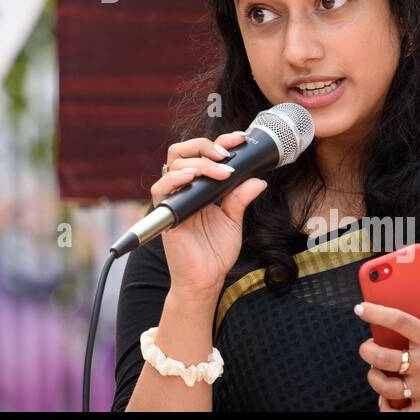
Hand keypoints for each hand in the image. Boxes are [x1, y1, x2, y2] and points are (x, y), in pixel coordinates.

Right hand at [151, 131, 267, 300]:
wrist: (205, 279)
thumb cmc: (215, 252)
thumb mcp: (233, 220)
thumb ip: (240, 197)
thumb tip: (258, 179)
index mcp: (200, 187)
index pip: (204, 155)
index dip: (219, 142)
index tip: (240, 139)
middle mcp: (184, 189)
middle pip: (182, 151)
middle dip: (204, 145)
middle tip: (225, 153)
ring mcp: (174, 199)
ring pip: (174, 164)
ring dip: (199, 162)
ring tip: (219, 171)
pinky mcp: (165, 213)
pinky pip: (161, 188)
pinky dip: (175, 179)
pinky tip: (192, 178)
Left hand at [355, 290, 419, 411]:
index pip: (396, 320)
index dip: (373, 312)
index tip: (360, 308)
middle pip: (381, 356)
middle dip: (366, 348)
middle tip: (368, 345)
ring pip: (386, 386)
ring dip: (374, 377)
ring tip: (376, 369)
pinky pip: (402, 414)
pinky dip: (388, 407)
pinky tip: (386, 399)